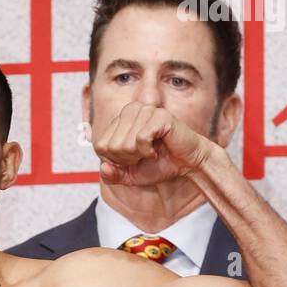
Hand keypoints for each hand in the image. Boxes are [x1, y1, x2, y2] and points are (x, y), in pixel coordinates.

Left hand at [93, 103, 212, 186]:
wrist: (186, 164)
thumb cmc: (159, 165)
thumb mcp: (130, 175)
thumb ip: (113, 175)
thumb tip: (103, 168)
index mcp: (119, 121)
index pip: (100, 146)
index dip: (115, 160)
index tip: (132, 159)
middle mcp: (129, 111)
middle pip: (111, 146)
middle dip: (127, 159)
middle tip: (144, 155)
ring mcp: (144, 110)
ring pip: (125, 143)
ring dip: (139, 155)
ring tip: (151, 151)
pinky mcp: (158, 115)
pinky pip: (141, 139)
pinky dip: (148, 151)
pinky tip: (158, 148)